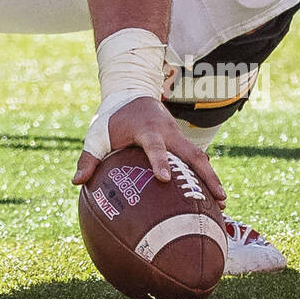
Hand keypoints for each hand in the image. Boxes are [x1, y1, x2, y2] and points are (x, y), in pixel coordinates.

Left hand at [72, 95, 225, 205]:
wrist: (133, 95)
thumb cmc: (113, 119)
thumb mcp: (97, 136)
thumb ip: (89, 158)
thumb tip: (76, 182)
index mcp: (146, 130)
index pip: (154, 146)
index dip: (159, 161)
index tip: (164, 178)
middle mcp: (168, 133)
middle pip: (191, 154)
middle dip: (205, 175)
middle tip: (218, 198)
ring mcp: (179, 137)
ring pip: (201, 158)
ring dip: (212, 178)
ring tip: (223, 203)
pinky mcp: (183, 143)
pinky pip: (199, 160)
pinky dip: (207, 177)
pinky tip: (215, 199)